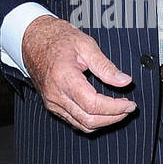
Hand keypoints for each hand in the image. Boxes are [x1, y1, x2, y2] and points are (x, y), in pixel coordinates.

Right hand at [21, 15, 136, 131]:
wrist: (33, 40)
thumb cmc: (58, 39)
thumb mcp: (85, 45)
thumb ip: (105, 66)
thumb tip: (124, 81)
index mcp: (63, 77)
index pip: (93, 104)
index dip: (114, 108)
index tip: (129, 104)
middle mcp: (55, 94)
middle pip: (88, 120)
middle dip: (113, 118)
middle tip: (128, 108)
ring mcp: (52, 102)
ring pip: (82, 125)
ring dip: (104, 122)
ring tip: (119, 111)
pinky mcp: (52, 105)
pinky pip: (74, 121)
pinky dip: (92, 121)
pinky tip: (104, 111)